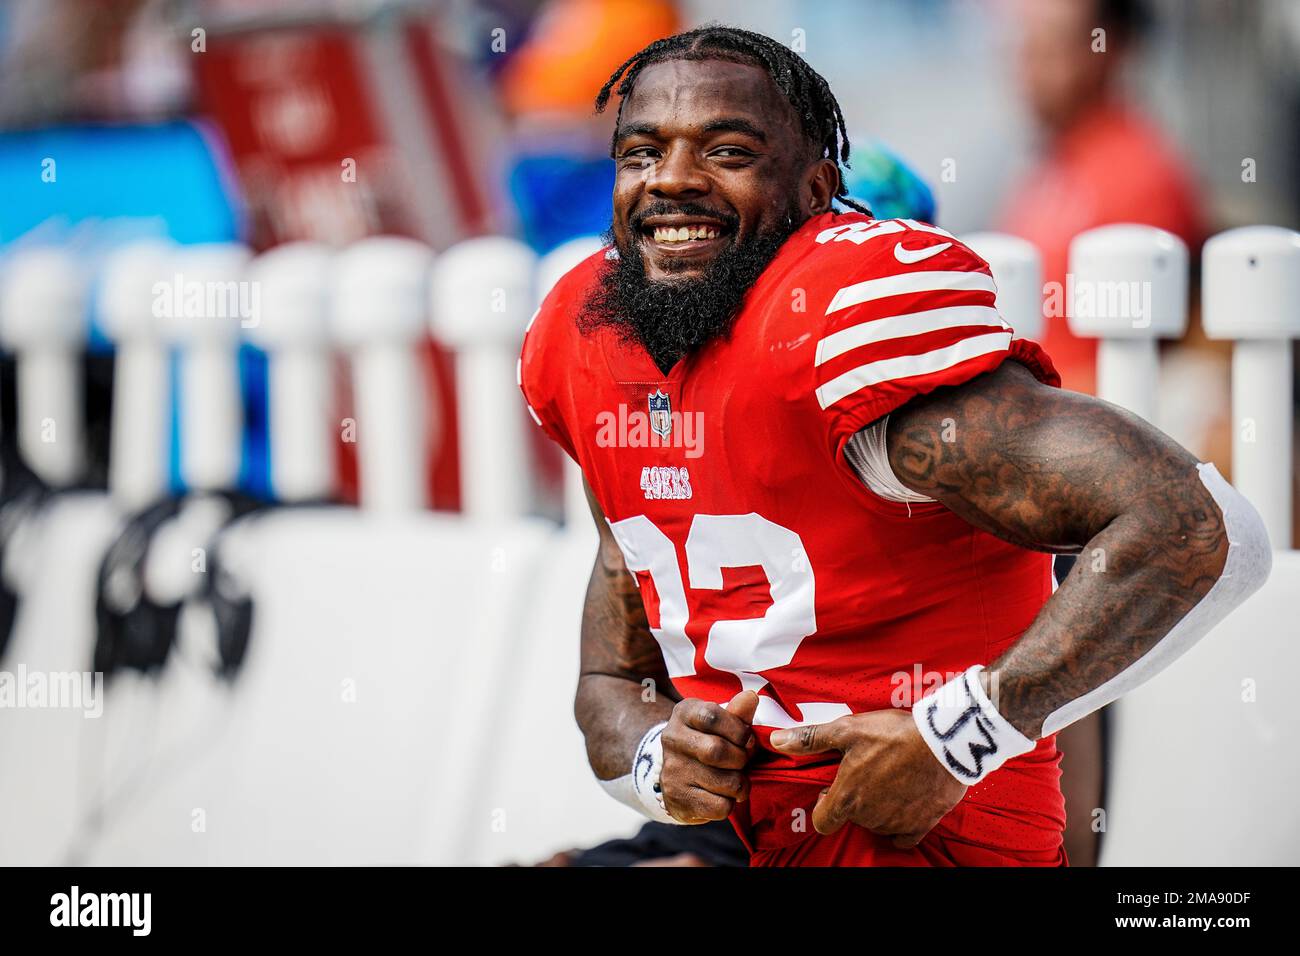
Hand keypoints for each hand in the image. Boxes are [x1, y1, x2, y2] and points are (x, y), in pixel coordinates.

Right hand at [660, 690, 757, 822]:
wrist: (678, 775)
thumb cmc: (708, 742)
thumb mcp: (721, 723)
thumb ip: (737, 713)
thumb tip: (751, 697)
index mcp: (684, 713)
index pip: (712, 716)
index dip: (739, 731)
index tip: (748, 740)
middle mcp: (672, 739)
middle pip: (716, 751)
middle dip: (741, 759)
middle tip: (744, 762)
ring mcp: (672, 771)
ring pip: (724, 782)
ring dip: (740, 784)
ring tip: (736, 780)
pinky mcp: (678, 799)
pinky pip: (719, 806)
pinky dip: (730, 803)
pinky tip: (723, 795)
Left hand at [770, 708, 965, 847]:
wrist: (944, 742)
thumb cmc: (893, 734)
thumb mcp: (847, 729)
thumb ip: (811, 739)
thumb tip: (777, 741)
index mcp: (847, 798)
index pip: (822, 821)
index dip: (824, 804)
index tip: (833, 787)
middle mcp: (869, 817)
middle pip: (852, 818)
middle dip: (854, 799)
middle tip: (866, 771)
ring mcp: (895, 824)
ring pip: (877, 824)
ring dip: (878, 807)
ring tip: (888, 776)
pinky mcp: (921, 825)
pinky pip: (903, 836)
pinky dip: (901, 823)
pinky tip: (904, 801)